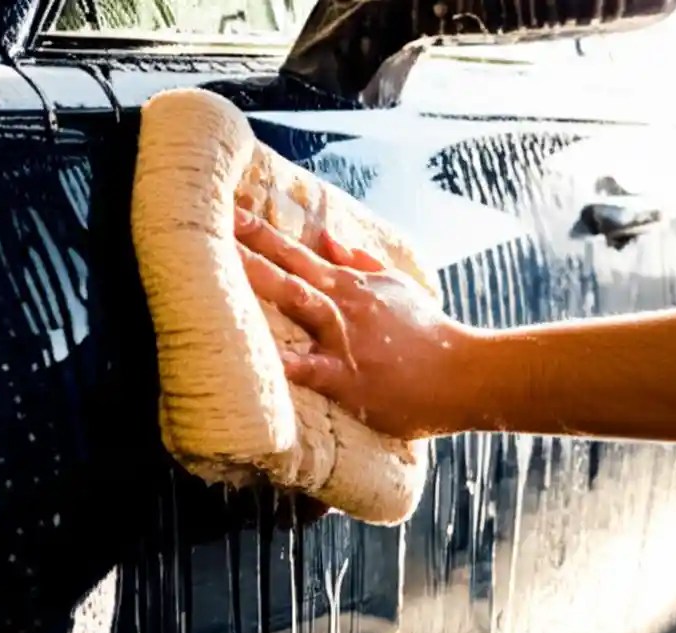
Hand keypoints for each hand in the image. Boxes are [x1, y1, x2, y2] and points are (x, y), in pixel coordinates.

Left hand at [234, 208, 474, 439]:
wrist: (463, 373)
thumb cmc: (427, 333)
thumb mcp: (396, 287)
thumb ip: (358, 260)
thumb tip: (323, 235)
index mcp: (348, 284)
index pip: (295, 251)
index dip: (259, 232)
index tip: (226, 211)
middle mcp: (342, 303)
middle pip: (287, 270)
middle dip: (248, 249)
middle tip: (211, 227)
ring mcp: (344, 338)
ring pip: (297, 302)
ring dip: (262, 283)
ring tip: (223, 273)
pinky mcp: (349, 378)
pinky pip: (311, 368)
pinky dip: (286, 362)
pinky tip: (259, 359)